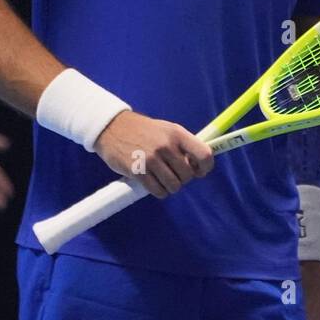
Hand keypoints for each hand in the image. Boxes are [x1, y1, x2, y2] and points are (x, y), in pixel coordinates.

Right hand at [93, 111, 213, 198]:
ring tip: (164, 180)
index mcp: (177, 134)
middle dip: (183, 178)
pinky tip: (156, 184)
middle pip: (188, 175)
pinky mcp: (138, 171)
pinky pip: (158, 191)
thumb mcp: (167, 130)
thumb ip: (183, 145)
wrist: (113, 128)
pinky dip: (160, 192)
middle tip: (175, 174)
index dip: (206, 167)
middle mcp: (166, 146)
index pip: (204, 154)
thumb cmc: (144, 131)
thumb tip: (198, 166)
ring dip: (171, 187)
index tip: (200, 171)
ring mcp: (151, 159)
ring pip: (174, 186)